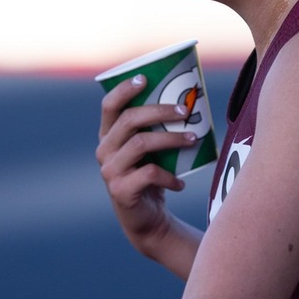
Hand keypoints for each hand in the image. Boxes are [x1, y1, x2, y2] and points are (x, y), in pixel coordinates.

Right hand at [96, 74, 194, 254]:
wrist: (147, 220)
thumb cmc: (152, 177)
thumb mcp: (152, 151)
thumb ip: (158, 130)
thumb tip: (190, 102)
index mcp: (109, 136)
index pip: (109, 106)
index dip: (124, 89)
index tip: (145, 78)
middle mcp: (104, 151)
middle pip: (129, 120)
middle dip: (160, 111)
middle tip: (185, 111)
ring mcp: (110, 171)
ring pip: (141, 144)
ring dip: (171, 139)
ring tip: (193, 140)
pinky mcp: (120, 191)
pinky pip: (149, 174)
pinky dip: (170, 177)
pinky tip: (181, 183)